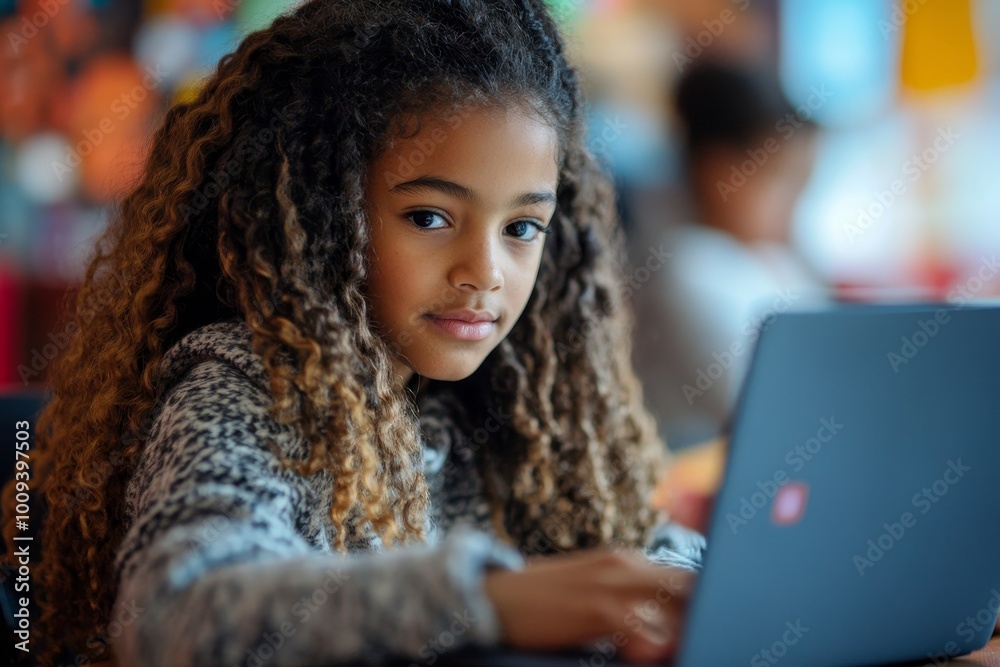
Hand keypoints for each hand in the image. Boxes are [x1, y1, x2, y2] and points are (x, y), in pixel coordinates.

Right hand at [484, 548, 695, 663]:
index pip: (686, 579)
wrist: (494, 598)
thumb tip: (667, 629)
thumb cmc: (544, 602)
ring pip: (675, 602)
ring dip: (687, 628)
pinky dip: (655, 641)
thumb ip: (630, 601)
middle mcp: (625, 565)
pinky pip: (642, 624)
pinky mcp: (596, 607)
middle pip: (690, 588)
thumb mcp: (592, 590)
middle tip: (708, 638)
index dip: (704, 603)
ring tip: (688, 647)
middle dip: (704, 615)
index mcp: (627, 561)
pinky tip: (648, 653)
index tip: (711, 624)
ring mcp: (612, 583)